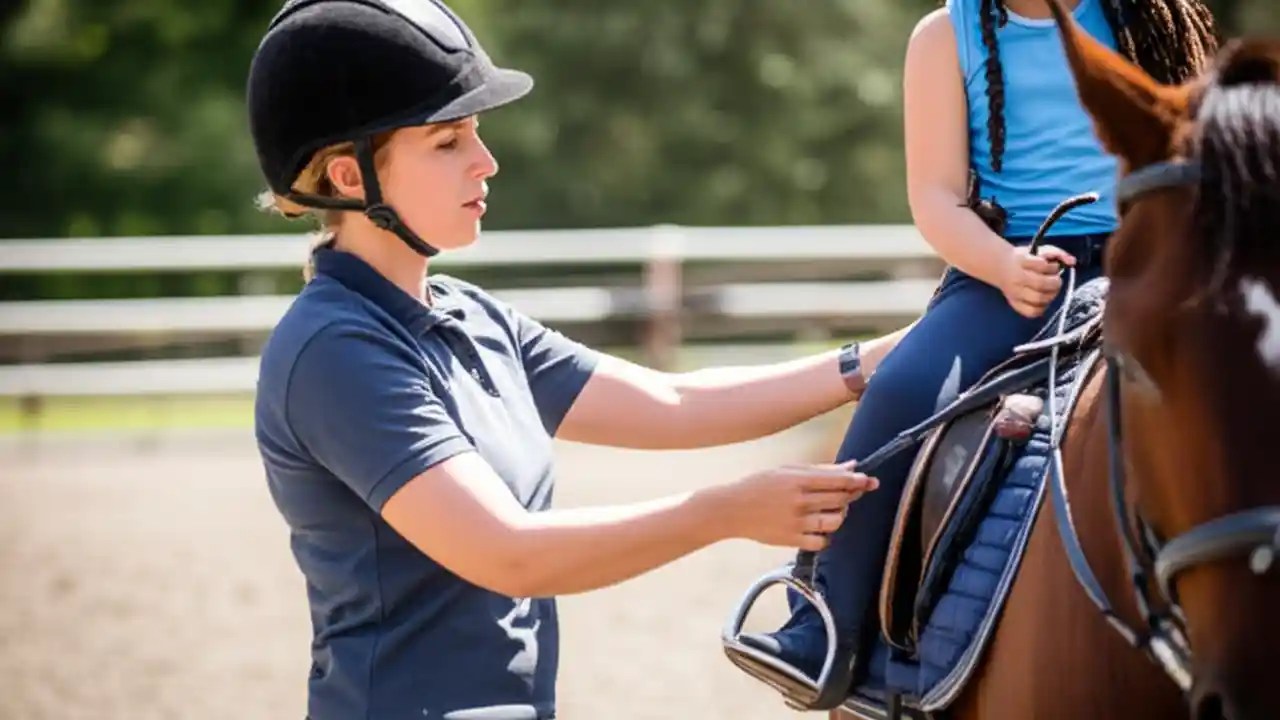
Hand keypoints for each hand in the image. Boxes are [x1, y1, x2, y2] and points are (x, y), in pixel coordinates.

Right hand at [718, 459, 877, 550]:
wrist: (732, 510)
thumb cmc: (759, 485)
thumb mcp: (787, 470)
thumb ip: (820, 469)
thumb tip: (851, 466)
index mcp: (797, 480)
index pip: (837, 481)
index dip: (857, 480)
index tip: (869, 480)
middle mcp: (799, 502)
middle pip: (840, 500)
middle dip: (852, 495)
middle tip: (855, 492)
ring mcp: (796, 523)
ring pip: (835, 521)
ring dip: (840, 515)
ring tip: (833, 510)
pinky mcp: (792, 540)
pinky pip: (821, 541)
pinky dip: (826, 535)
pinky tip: (819, 527)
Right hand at [997, 245, 1074, 317]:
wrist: (1002, 268)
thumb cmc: (1024, 259)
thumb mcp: (1039, 251)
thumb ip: (1057, 253)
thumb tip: (1072, 261)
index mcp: (1021, 261)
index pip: (1041, 265)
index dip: (1052, 267)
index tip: (1053, 266)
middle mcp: (1016, 278)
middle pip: (1040, 283)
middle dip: (1054, 282)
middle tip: (1055, 280)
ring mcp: (1014, 293)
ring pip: (1038, 298)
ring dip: (1051, 294)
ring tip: (1051, 290)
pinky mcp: (1015, 303)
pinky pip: (1032, 311)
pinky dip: (1042, 307)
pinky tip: (1044, 301)